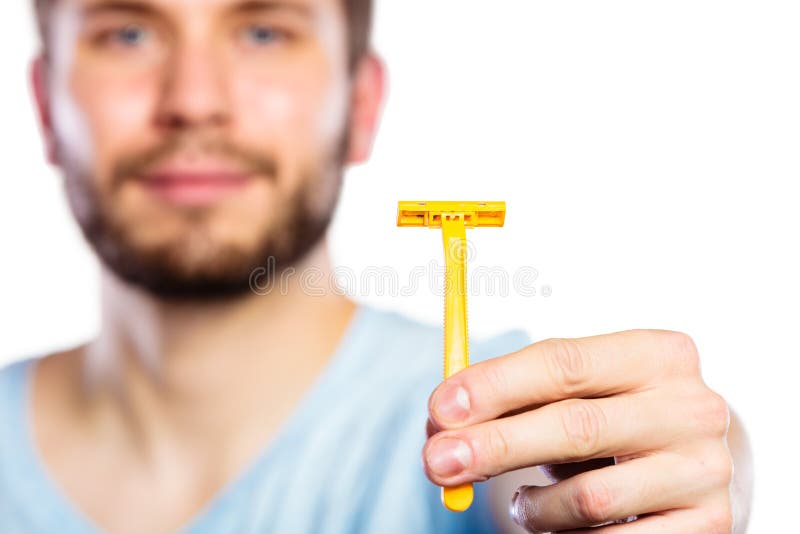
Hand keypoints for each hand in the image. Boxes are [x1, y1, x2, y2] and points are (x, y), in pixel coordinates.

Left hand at [422, 330, 735, 532]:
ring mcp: (705, 470)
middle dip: (495, 446)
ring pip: (589, 497)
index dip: (496, 386)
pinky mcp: (710, 525)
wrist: (691, 463)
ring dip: (534, 505)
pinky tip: (561, 524)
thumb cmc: (611, 417)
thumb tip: (443, 422)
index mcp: (657, 354)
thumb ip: (513, 398)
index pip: (564, 363)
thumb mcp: (572, 394)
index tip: (441, 408)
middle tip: (436, 463)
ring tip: (523, 502)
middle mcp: (692, 408)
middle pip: (576, 427)